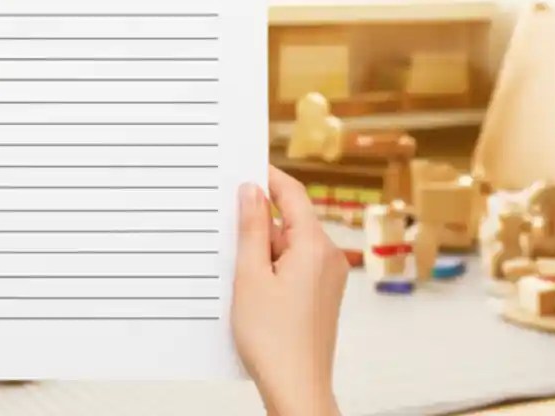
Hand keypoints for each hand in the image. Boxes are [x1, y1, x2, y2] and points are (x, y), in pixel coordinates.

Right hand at [233, 167, 347, 415]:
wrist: (297, 387)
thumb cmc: (273, 340)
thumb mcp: (250, 276)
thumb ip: (251, 229)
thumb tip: (251, 191)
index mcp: (314, 246)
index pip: (293, 194)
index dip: (269, 177)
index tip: (246, 167)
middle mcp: (328, 257)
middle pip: (291, 221)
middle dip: (259, 222)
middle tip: (226, 226)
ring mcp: (328, 277)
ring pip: (291, 246)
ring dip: (263, 249)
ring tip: (237, 270)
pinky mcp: (322, 295)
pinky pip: (296, 266)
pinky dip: (273, 267)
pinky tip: (251, 286)